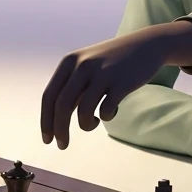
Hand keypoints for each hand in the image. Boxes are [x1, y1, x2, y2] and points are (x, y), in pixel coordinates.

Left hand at [41, 26, 183, 148]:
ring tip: (93, 123)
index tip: (47, 140)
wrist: (146, 45)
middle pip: (61, 106)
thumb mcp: (85, 67)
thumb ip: (71, 90)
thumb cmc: (111, 63)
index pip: (49, 96)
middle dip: (60, 130)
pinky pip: (106, 111)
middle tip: (62, 146)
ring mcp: (102, 73)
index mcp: (69, 62)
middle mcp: (82, 66)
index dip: (45, 121)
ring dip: (86, 125)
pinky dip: (106, 117)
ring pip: (83, 112)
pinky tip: (111, 111)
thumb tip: (55, 121)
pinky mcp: (121, 83)